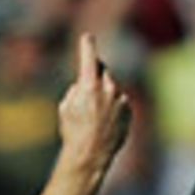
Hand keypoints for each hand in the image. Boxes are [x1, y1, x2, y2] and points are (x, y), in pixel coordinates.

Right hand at [57, 32, 130, 168]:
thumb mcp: (66, 107)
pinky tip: (105, 123)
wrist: (90, 157)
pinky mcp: (129, 111)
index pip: (89, 55)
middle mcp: (108, 89)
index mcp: (89, 85)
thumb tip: (86, 83)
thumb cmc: (73, 132)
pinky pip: (120, 101)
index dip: (87, 45)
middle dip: (95, 75)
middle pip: (103, 70)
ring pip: (112, 87)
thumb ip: (78, 89)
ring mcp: (121, 100)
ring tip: (95, 116)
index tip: (87, 38)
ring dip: (105, 94)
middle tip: (88, 90)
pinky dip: (114, 107)